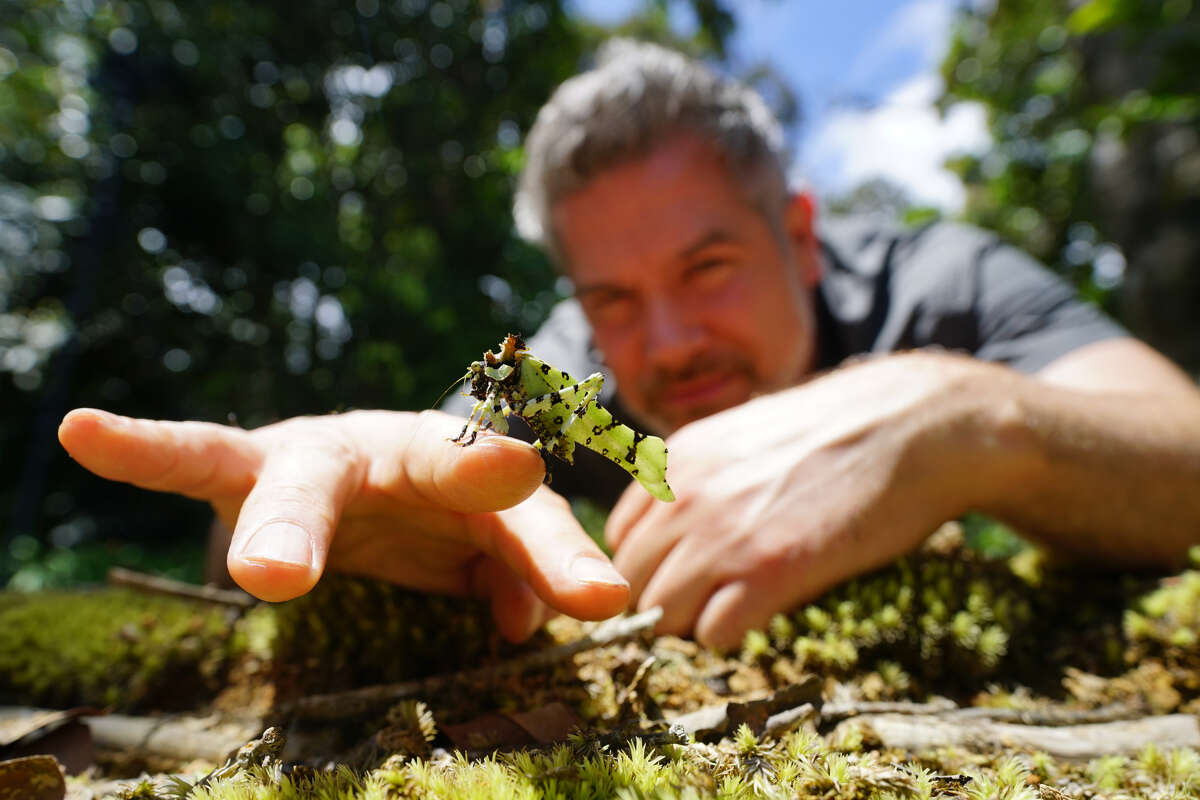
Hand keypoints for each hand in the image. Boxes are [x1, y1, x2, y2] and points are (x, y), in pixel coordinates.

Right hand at [58, 408, 628, 640]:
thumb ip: (519, 570)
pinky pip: (196, 459)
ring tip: (267, 574)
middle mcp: (405, 448)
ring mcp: (326, 455)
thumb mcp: (482, 550)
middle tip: (506, 480)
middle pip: (441, 460)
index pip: (529, 518)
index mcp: (475, 475)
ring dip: (289, 526)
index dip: (562, 554)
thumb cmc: (433, 514)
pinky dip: (143, 450)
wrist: (364, 471)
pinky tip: (84, 431)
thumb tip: (527, 623)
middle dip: (470, 474)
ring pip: (307, 477)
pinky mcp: (251, 468)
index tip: (602, 596)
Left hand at [606, 352, 1011, 650]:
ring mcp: (723, 532)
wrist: (915, 423)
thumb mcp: (745, 434)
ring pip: (663, 614)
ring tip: (738, 608)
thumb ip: (698, 476)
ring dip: (694, 623)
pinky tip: (763, 612)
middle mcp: (686, 493)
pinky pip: (712, 633)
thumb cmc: (837, 433)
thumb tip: (674, 527)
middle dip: (664, 601)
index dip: (651, 564)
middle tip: (710, 602)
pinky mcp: (770, 570)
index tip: (684, 573)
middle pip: (632, 583)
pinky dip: (731, 635)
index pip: (618, 539)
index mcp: (677, 458)